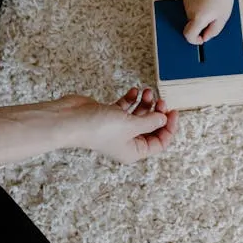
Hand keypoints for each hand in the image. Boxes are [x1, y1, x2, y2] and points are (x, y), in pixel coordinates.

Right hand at [57, 87, 178, 163]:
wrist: (70, 119)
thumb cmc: (98, 128)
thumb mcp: (131, 125)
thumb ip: (150, 122)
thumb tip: (163, 118)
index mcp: (134, 151)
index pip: (160, 142)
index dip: (169, 127)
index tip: (173, 111)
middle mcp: (126, 141)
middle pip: (150, 127)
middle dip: (157, 113)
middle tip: (160, 100)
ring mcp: (117, 128)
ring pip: (139, 115)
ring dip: (145, 103)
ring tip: (146, 92)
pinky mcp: (108, 115)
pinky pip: (126, 107)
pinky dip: (132, 99)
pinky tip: (134, 91)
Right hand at [182, 0, 238, 43]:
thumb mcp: (223, 18)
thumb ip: (213, 31)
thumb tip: (204, 37)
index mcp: (198, 18)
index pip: (188, 35)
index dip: (195, 40)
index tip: (202, 38)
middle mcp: (189, 9)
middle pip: (191, 24)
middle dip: (201, 24)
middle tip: (214, 16)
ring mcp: (186, 0)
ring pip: (191, 13)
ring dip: (199, 13)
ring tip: (212, 4)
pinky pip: (190, 4)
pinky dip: (197, 4)